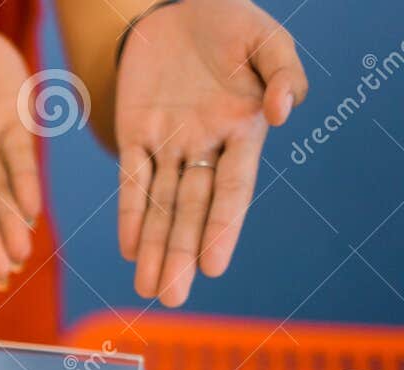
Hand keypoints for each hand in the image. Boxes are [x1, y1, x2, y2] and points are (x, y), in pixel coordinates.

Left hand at [115, 0, 306, 305]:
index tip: (214, 266)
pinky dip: (130, 213)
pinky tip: (130, 248)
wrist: (179, 7)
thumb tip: (284, 113)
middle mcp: (206, 147)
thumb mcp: (267, 41)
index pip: (232, 190)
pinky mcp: (136, 136)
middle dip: (182, 254)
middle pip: (192, 210)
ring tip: (148, 288)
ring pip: (162, 205)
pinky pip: (132, 182)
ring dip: (155, 247)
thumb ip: (283, 74)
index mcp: (243, 131)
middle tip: (173, 297)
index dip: (222, 229)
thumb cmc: (232, 23)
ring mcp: (170, 145)